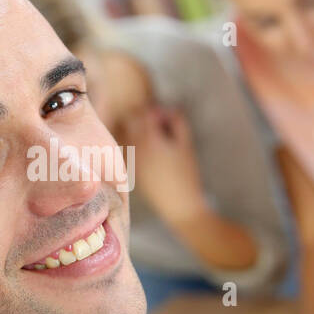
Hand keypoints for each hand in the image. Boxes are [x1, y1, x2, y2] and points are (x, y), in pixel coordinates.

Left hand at [123, 105, 206, 224]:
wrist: (178, 204)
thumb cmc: (186, 174)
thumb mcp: (186, 145)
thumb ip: (177, 122)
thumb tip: (170, 109)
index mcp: (149, 140)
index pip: (145, 113)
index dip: (159, 112)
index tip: (169, 120)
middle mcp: (135, 148)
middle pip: (132, 121)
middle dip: (145, 119)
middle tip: (161, 127)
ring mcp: (131, 159)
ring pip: (127, 134)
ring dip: (139, 131)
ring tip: (156, 139)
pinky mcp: (131, 169)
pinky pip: (128, 149)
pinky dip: (136, 145)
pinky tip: (151, 153)